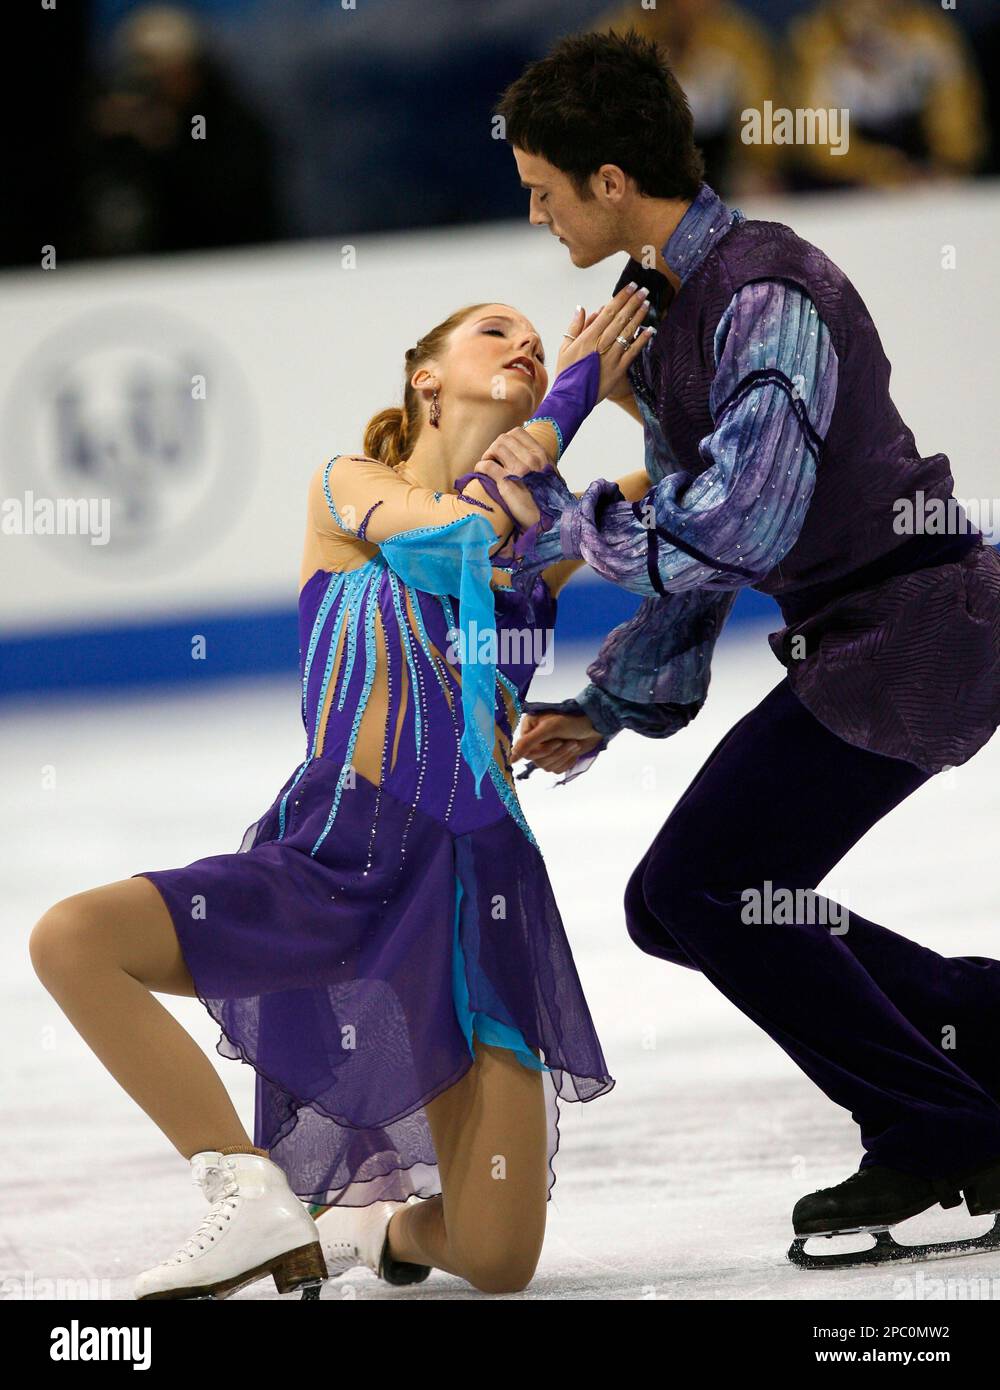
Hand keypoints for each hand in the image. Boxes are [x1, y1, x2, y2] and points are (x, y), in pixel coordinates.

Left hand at [475, 428, 549, 528]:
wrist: (550, 522)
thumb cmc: (550, 501)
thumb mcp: (551, 475)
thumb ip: (541, 462)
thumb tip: (530, 454)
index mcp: (541, 455)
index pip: (518, 432)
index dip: (506, 439)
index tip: (504, 450)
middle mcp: (531, 459)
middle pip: (503, 439)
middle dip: (494, 447)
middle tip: (492, 459)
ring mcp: (518, 470)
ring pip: (495, 448)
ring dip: (487, 455)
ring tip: (487, 465)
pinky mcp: (506, 483)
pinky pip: (487, 466)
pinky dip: (480, 466)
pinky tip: (480, 472)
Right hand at [511, 711, 602, 773]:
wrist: (595, 724)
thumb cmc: (572, 720)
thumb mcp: (548, 729)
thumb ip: (527, 743)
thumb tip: (511, 759)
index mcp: (529, 728)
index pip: (526, 751)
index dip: (543, 750)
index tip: (558, 741)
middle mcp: (534, 739)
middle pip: (537, 760)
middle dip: (556, 752)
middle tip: (569, 741)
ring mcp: (545, 749)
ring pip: (546, 766)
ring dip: (563, 756)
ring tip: (574, 743)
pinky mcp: (556, 757)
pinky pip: (556, 769)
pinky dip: (567, 762)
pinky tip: (574, 750)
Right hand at [556, 284, 654, 403]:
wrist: (571, 398)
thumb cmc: (566, 373)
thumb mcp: (565, 348)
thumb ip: (575, 327)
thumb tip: (582, 308)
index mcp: (588, 337)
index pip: (608, 311)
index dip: (621, 298)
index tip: (631, 287)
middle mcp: (601, 344)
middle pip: (621, 318)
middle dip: (633, 302)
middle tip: (643, 290)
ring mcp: (611, 357)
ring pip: (628, 332)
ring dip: (639, 317)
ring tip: (647, 304)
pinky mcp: (618, 370)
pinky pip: (633, 352)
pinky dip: (642, 340)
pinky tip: (650, 330)